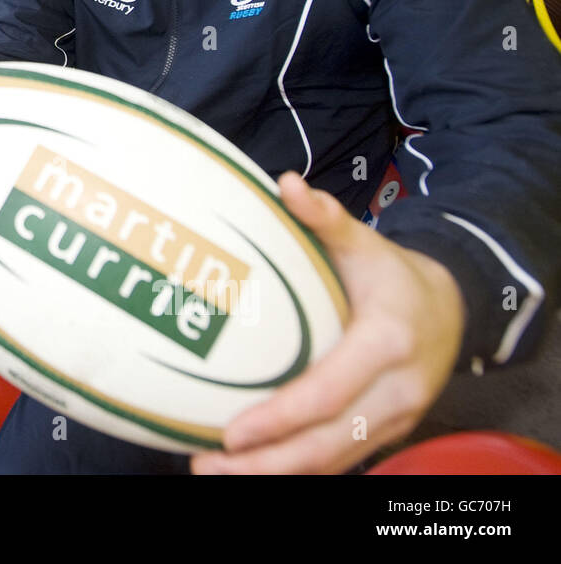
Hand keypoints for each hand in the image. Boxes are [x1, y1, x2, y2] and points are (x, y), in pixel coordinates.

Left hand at [191, 172, 464, 474]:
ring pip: (334, 461)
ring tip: (217, 474)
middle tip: (209, 466)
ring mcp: (395, 419)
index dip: (281, 418)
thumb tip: (286, 183)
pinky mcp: (387, 434)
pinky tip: (250, 469)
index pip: (329, 392)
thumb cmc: (392, 275)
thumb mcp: (364, 242)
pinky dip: (297, 470)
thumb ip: (325, 217)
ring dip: (276, 474)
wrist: (451, 308)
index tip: (233, 433)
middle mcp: (396, 391)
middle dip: (269, 464)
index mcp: (386, 343)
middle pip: (329, 443)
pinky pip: (340, 460)